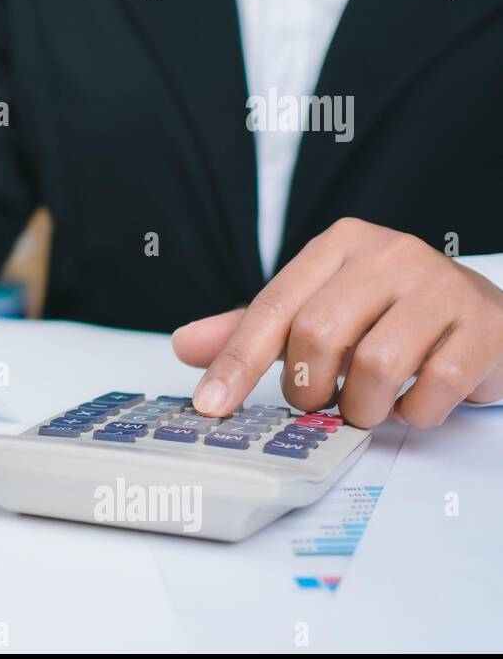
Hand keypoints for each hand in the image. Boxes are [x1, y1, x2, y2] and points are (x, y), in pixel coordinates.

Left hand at [172, 218, 502, 428]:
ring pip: (376, 366)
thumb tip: (185, 345)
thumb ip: (253, 330)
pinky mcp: (484, 325)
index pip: (272, 306)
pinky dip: (414, 412)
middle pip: (317, 334)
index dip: (236, 361)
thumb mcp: (317, 310)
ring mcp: (441, 286)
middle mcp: (390, 254)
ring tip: (367, 405)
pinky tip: (412, 402)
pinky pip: (434, 387)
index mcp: (338, 246)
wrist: (483, 316)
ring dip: (362, 407)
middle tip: (318, 401)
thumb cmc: (388, 314)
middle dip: (307, 388)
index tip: (210, 405)